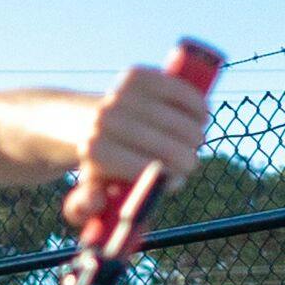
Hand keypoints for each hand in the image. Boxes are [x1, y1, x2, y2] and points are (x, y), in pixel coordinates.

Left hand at [62, 59, 210, 235]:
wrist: (83, 121)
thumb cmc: (97, 165)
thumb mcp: (87, 195)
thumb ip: (85, 209)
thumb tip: (96, 200)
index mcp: (96, 152)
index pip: (153, 172)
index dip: (172, 179)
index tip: (174, 182)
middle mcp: (105, 119)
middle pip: (171, 149)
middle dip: (188, 160)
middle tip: (188, 163)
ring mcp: (120, 94)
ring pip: (180, 121)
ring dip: (196, 135)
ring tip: (195, 141)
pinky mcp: (135, 75)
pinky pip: (182, 90)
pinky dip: (198, 105)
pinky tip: (201, 115)